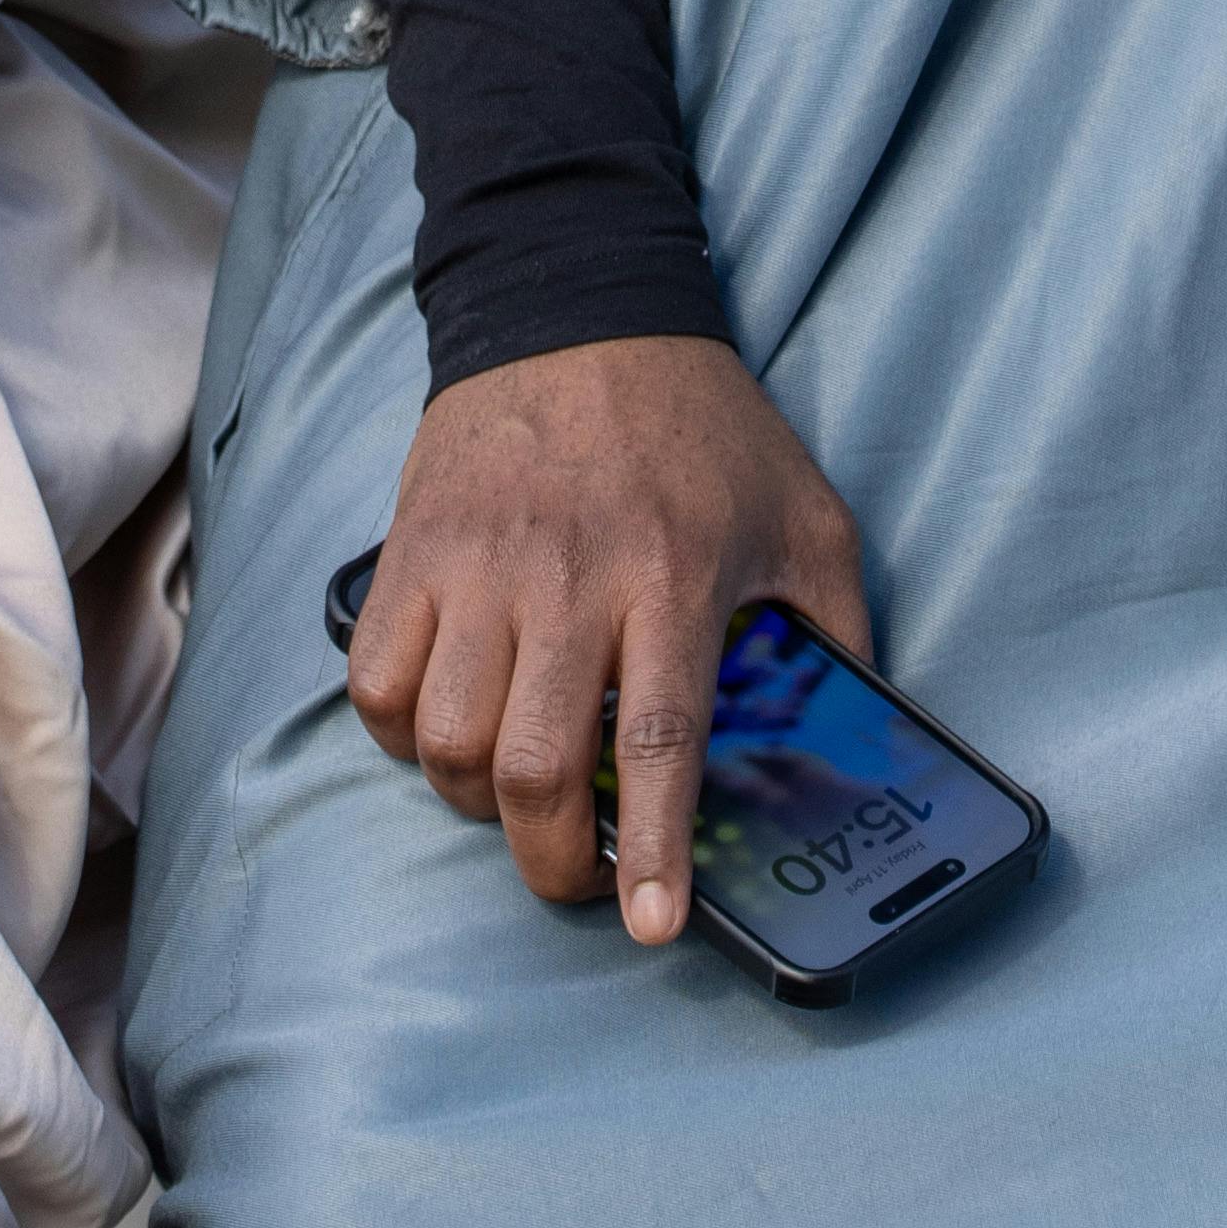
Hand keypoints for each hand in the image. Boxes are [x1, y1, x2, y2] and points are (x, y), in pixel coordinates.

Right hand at [346, 335, 868, 946]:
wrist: (578, 305)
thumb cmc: (701, 426)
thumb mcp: (806, 517)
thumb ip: (830, 632)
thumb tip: (849, 747)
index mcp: (676, 574)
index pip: (660, 738)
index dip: (652, 847)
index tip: (650, 922)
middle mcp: (570, 576)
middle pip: (534, 763)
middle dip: (550, 857)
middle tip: (578, 874)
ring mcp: (479, 564)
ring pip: (445, 738)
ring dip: (477, 799)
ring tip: (516, 794)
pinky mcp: (413, 549)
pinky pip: (378, 682)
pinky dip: (402, 734)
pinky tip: (447, 728)